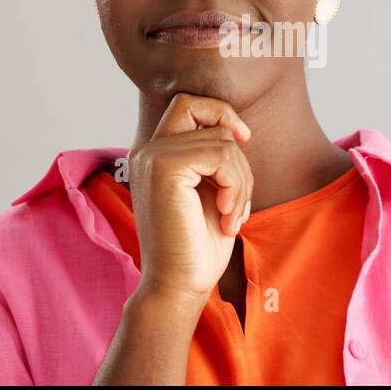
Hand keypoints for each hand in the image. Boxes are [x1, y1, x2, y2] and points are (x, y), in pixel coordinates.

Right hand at [126, 93, 253, 306]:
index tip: (243, 139)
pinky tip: (226, 217)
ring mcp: (152, 156)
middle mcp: (147, 150)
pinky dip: (235, 187)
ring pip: (221, 141)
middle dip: (234, 145)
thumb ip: (214, 159)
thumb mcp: (210, 192)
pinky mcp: (164, 168)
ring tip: (232, 217)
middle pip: (201, 109)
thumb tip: (237, 130)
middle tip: (239, 192)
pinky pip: (220, 156)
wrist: (178, 285)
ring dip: (240, 181)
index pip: (188, 104)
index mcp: (154, 155)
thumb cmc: (197, 247)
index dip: (219, 113)